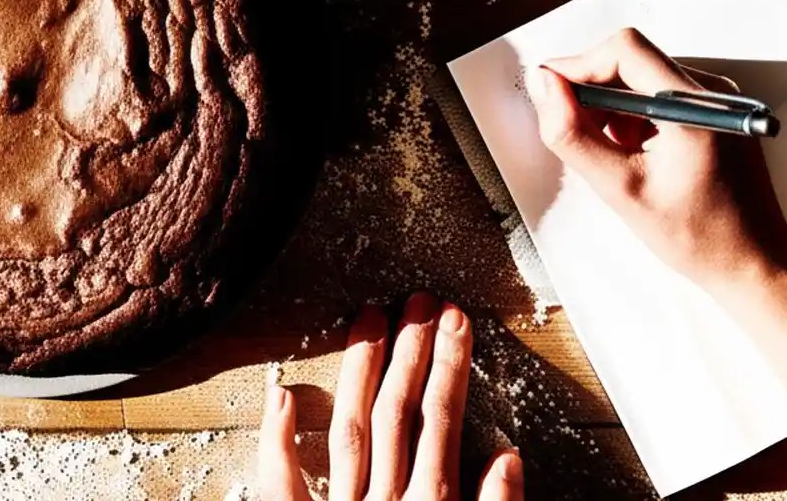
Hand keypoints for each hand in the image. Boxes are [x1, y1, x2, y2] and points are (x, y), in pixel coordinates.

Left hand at [257, 292, 523, 500]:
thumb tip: (508, 460)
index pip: (442, 420)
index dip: (450, 365)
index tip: (454, 321)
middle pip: (398, 412)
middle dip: (412, 352)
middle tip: (419, 303)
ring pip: (350, 431)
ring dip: (361, 372)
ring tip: (371, 320)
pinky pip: (283, 484)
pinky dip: (278, 442)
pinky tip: (283, 395)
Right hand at [526, 27, 786, 291]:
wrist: (751, 263)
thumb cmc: (698, 237)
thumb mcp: (621, 190)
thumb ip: (573, 134)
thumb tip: (545, 87)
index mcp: (696, 105)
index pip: (625, 50)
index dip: (578, 65)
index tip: (551, 91)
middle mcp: (714, 92)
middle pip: (633, 60)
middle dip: (594, 92)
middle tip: (575, 132)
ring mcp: (720, 101)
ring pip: (644, 78)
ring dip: (614, 108)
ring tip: (613, 155)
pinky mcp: (717, 113)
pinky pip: (662, 95)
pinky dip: (636, 117)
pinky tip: (636, 156)